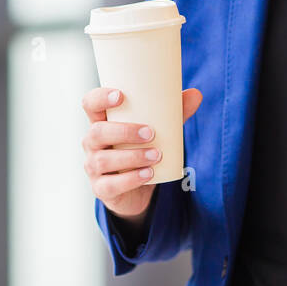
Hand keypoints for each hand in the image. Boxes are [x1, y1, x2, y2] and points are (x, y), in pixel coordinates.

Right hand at [81, 86, 202, 220]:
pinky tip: (148, 174)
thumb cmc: (140, 150)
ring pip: (103, 160)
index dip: (100, 97)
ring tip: (157, 155)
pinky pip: (110, 185)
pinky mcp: (101, 188)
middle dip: (124, 131)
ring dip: (132, 156)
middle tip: (151, 133)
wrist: (136, 190)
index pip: (90, 104)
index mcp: (101, 122)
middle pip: (97, 132)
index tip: (121, 96)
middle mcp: (92, 143)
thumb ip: (173, 114)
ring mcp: (93, 167)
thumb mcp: (156, 131)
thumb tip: (196, 94)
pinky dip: (131, 179)